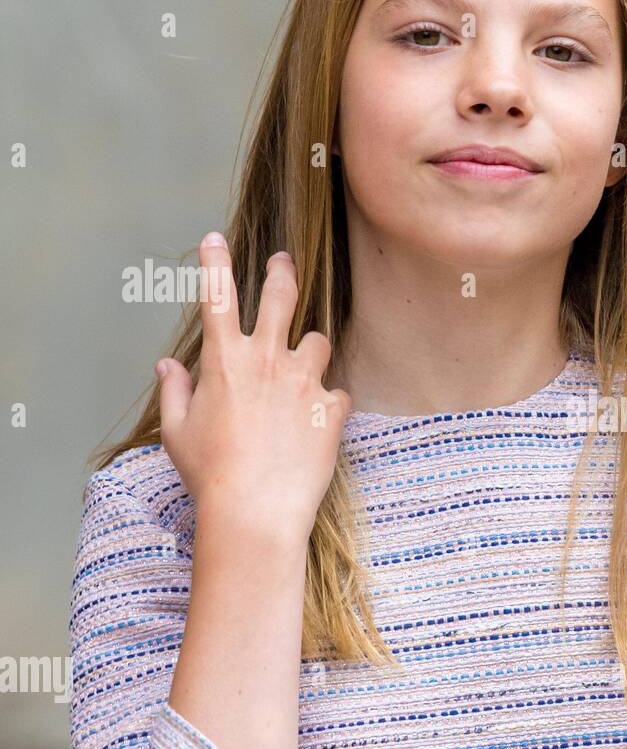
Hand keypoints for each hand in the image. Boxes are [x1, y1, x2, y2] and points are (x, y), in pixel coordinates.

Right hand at [156, 233, 350, 544]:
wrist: (256, 510)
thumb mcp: (177, 432)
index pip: (217, 295)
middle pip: (280, 297)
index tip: (215, 238)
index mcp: (224, 360)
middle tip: (283, 263)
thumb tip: (168, 365)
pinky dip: (328, 402)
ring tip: (304, 368)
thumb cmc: (210, 474)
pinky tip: (317, 423)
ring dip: (311, 350)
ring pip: (318, 342)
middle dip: (282, 274)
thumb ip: (175, 391)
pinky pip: (336, 392)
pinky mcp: (331, 408)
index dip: (215, 262)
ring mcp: (304, 381)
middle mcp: (268, 360)